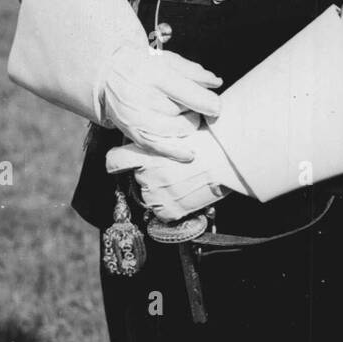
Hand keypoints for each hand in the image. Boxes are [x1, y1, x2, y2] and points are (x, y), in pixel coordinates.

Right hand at [99, 43, 221, 160]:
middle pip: (185, 112)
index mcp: (154, 74)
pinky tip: (190, 154)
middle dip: (195, 110)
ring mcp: (137, 117)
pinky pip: (159, 148)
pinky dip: (177, 152)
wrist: (107, 76)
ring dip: (188, 124)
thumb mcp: (167, 60)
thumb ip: (193, 71)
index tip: (217, 106)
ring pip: (178, 130)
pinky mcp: (133, 132)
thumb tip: (217, 83)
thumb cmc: (143, 66)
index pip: (188, 93)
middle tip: (189, 103)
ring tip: (181, 114)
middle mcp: (144, 97)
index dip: (209, 103)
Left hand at [106, 124, 248, 222]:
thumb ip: (162, 137)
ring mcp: (156, 195)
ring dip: (162, 191)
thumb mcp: (180, 129)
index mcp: (144, 152)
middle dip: (152, 174)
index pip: (114, 160)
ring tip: (185, 180)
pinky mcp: (169, 210)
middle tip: (175, 167)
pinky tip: (188, 194)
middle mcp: (145, 175)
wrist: (228, 158)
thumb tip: (158, 137)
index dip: (120, 160)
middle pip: (138, 177)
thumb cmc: (209, 138)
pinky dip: (174, 207)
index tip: (126, 161)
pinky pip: (163, 213)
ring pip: (150, 196)